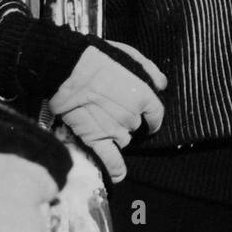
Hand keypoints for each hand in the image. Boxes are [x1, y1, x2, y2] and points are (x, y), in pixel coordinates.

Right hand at [48, 42, 166, 182]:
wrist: (69, 69)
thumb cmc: (98, 58)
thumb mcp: (131, 55)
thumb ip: (150, 72)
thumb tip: (162, 85)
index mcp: (143, 96)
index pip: (156, 114)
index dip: (152, 117)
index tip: (149, 119)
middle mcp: (132, 117)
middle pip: (137, 126)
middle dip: (129, 121)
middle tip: (114, 109)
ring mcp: (114, 130)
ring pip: (124, 140)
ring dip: (117, 134)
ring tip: (103, 121)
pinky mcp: (95, 139)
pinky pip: (110, 160)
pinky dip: (116, 169)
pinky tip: (118, 175)